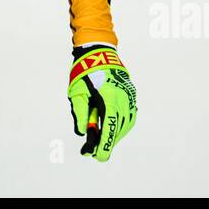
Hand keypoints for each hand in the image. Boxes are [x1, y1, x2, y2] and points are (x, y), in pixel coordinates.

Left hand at [68, 43, 136, 160]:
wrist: (98, 51)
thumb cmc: (85, 71)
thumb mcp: (78, 93)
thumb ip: (80, 113)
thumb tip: (82, 132)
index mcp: (110, 96)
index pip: (110, 126)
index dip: (105, 144)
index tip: (99, 156)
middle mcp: (123, 97)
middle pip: (119, 127)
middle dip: (108, 141)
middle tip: (95, 152)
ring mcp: (129, 95)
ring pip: (126, 123)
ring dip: (115, 134)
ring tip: (102, 141)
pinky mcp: (130, 93)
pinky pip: (128, 115)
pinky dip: (120, 124)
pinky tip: (111, 129)